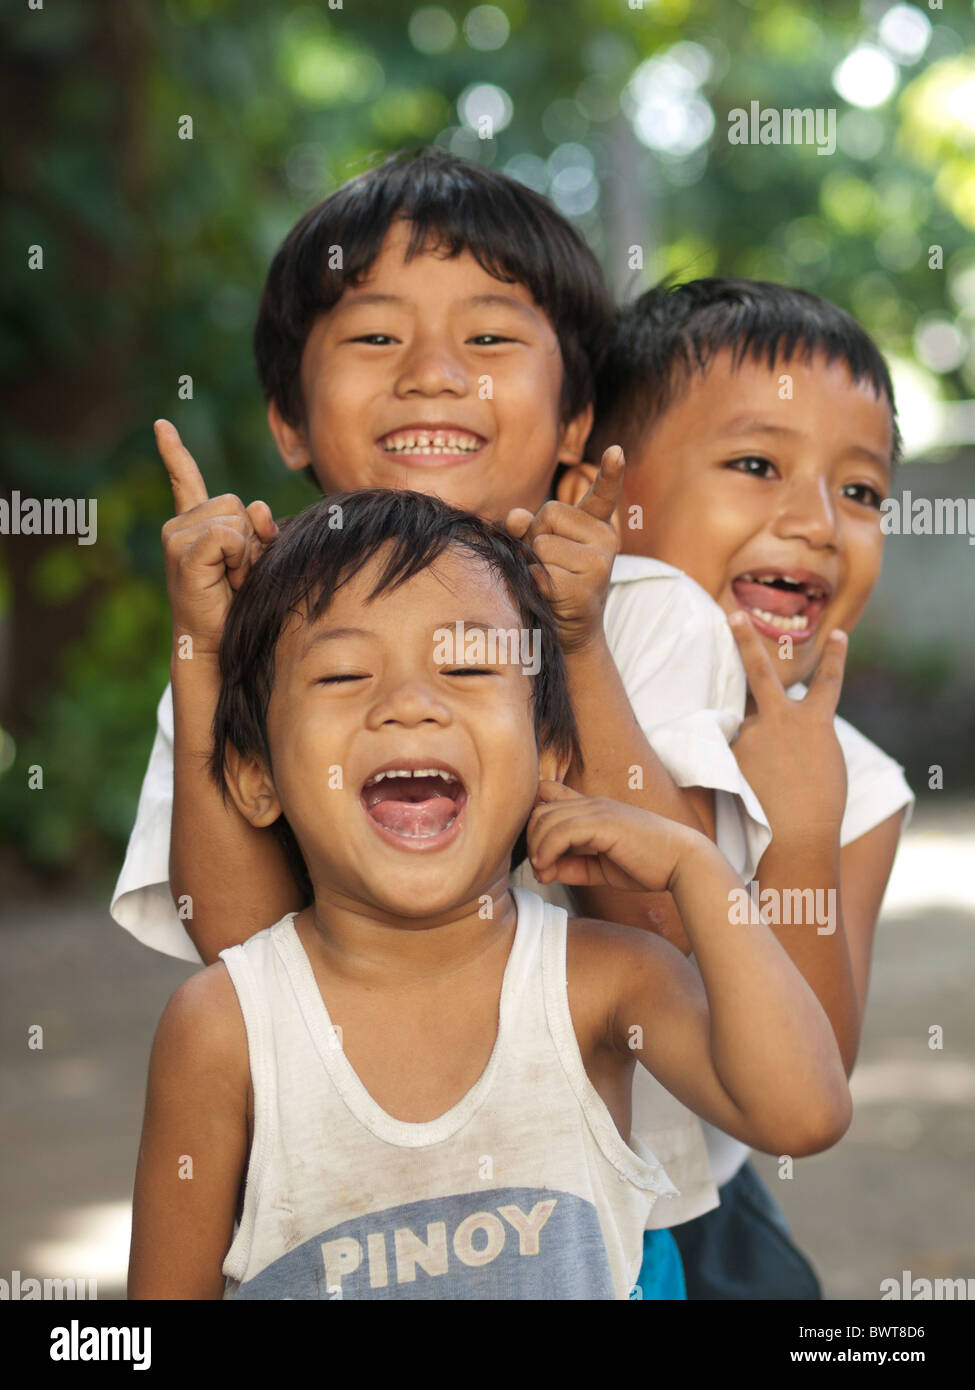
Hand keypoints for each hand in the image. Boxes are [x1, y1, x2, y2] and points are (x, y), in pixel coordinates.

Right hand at [157, 420, 277, 656]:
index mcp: (194, 527)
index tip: (161, 425)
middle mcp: (179, 527)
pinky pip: (229, 534)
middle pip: (236, 503)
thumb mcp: (257, 559)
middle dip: (251, 538)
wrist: (218, 644)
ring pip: (235, 517)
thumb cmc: (239, 606)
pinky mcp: (183, 551)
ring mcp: (177, 538)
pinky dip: (239, 556)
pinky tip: (226, 577)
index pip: (185, 481)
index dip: (174, 453)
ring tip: (232, 579)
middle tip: (237, 574)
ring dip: (247, 551)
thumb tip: (260, 509)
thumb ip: (261, 529)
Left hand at [504, 445, 623, 653]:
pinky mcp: (581, 587)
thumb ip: (531, 526)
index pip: (603, 495)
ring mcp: (597, 564)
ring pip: (541, 543)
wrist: (572, 634)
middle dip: (537, 535)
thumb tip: (514, 517)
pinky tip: (551, 596)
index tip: (615, 450)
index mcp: (597, 527)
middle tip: (551, 565)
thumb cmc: (555, 584)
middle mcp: (605, 541)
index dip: (610, 473)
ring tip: (551, 582)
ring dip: (534, 562)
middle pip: (549, 513)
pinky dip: (535, 581)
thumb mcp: (544, 549)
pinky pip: (539, 569)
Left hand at [527, 780, 699, 892]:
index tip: (540, 854)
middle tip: (541, 870)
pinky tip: (548, 871)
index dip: (536, 821)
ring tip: (544, 873)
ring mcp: (598, 809)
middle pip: (540, 809)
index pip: (548, 795)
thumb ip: (574, 866)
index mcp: (594, 808)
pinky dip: (547, 851)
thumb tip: (544, 871)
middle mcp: (593, 803)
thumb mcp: (601, 868)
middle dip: (531, 840)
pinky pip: (561, 831)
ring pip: (545, 818)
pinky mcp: (604, 822)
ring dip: (537, 848)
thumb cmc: (647, 866)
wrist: (683, 863)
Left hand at [729, 613, 847, 844]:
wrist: (798, 832)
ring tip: (768, 777)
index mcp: (817, 720)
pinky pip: (735, 752)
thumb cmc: (820, 805)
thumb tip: (779, 728)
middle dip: (745, 639)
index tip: (838, 634)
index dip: (835, 656)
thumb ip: (803, 735)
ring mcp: (754, 733)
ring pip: (747, 728)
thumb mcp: (824, 761)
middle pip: (759, 670)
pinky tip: (755, 789)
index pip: (828, 679)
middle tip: (732, 615)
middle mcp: (782, 717)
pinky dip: (742, 767)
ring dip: (754, 748)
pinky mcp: (734, 752)